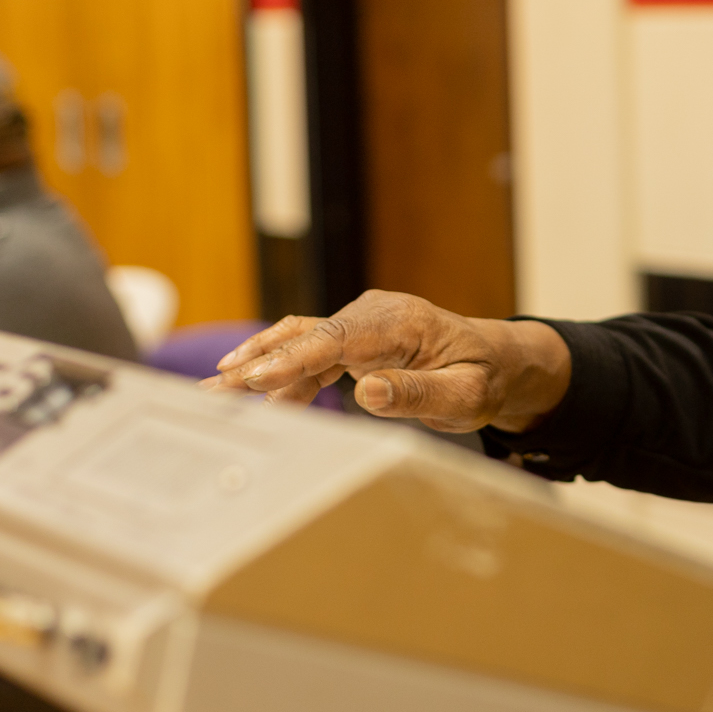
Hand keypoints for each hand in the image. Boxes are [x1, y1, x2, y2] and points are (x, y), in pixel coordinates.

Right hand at [201, 290, 571, 433]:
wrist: (499, 362)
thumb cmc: (486, 380)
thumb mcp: (466, 396)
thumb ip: (419, 394)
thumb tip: (368, 393)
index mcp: (403, 324)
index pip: (337, 340)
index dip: (294, 359)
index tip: (255, 379)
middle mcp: (377, 314)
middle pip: (308, 335)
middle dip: (259, 361)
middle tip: (214, 389)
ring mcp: (364, 322)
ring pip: (302, 341)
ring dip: (262, 366)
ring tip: (218, 395)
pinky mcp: (357, 337)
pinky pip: (313, 351)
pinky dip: (285, 373)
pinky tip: (258, 397)